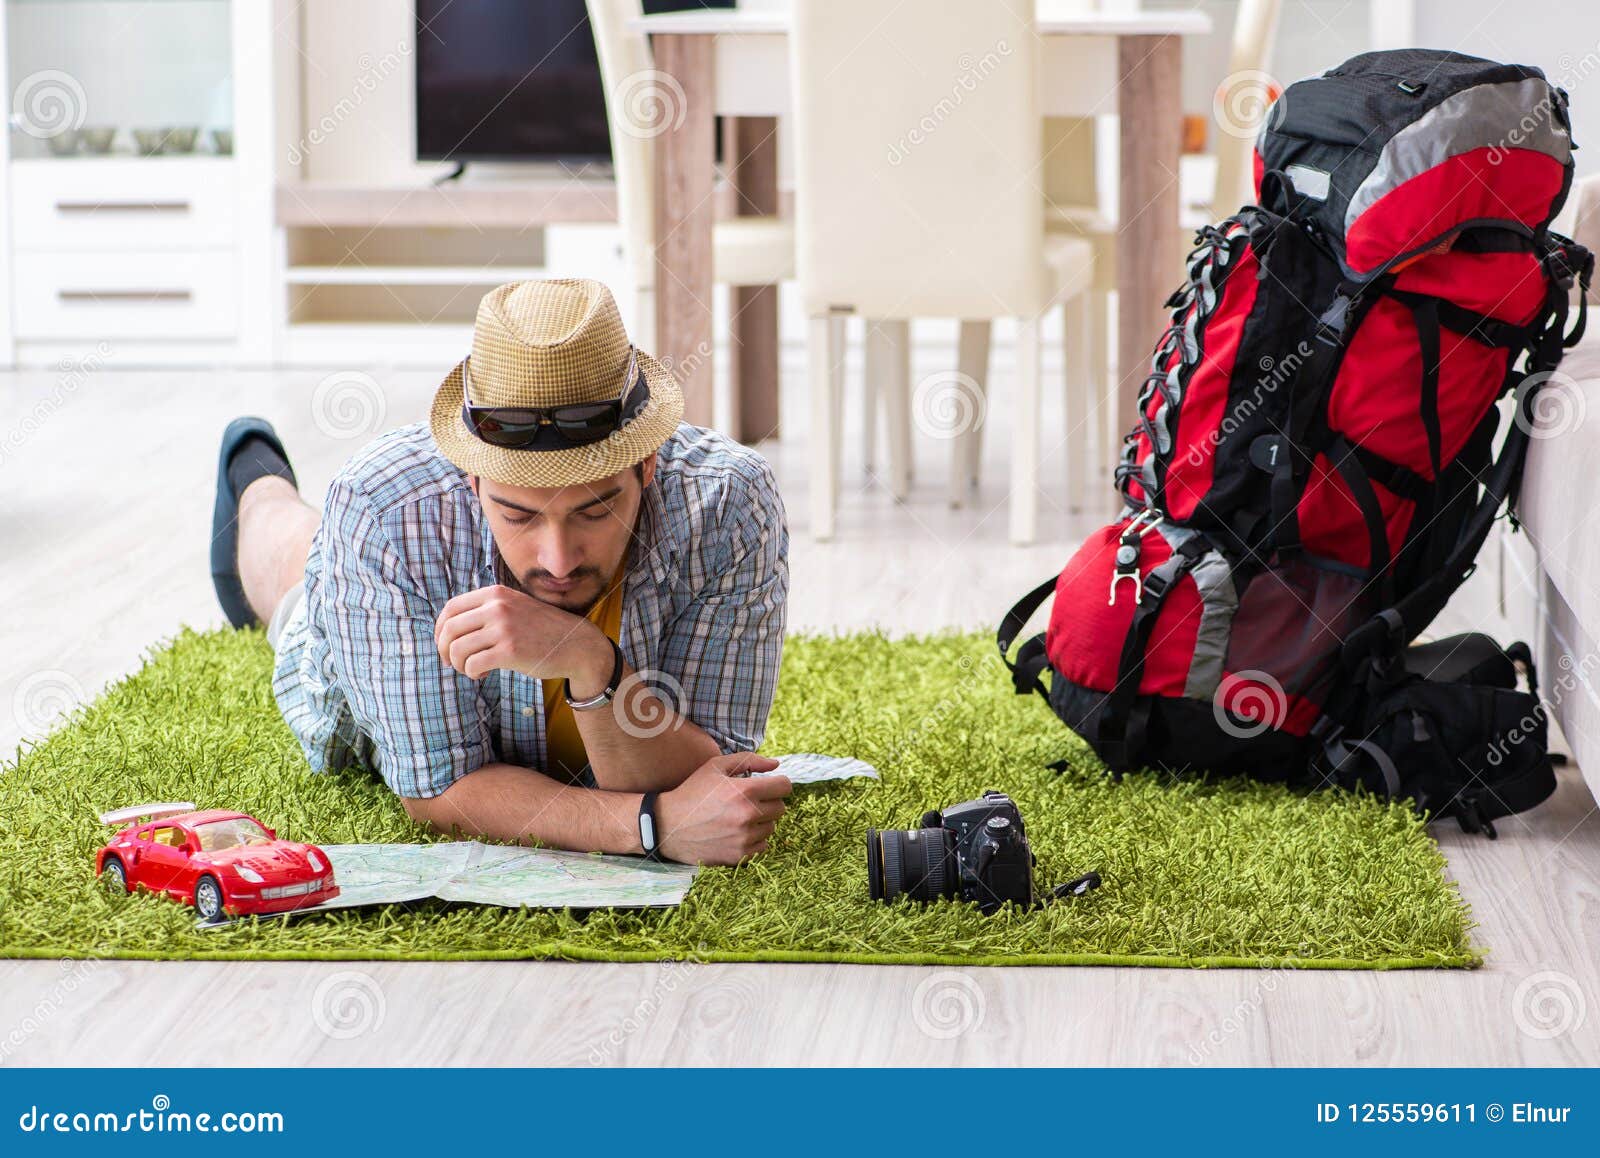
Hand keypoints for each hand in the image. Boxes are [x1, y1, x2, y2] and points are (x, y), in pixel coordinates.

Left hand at [434, 584, 611, 688]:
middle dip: (444, 650)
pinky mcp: (510, 651)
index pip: (451, 608)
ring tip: (471, 669)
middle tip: (451, 663)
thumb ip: (487, 609)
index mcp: (495, 593)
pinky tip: (483, 674)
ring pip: (458, 649)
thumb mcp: (514, 606)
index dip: (439, 630)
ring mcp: (503, 628)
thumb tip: (449, 628)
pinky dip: (472, 673)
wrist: (576, 644)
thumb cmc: (542, 630)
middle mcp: (497, 607)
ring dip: (459, 664)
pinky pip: (473, 665)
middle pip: (450, 629)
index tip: (444, 645)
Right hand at [656, 752, 790, 865]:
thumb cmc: (693, 791)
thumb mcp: (716, 766)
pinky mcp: (739, 855)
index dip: (778, 784)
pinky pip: (763, 846)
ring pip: (772, 827)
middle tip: (749, 801)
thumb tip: (775, 765)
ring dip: (761, 821)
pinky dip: (754, 839)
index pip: (785, 786)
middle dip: (769, 802)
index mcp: (745, 791)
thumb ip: (749, 760)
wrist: (668, 825)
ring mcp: (745, 838)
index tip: (769, 786)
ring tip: (739, 817)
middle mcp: (748, 815)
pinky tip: (737, 832)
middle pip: (781, 808)